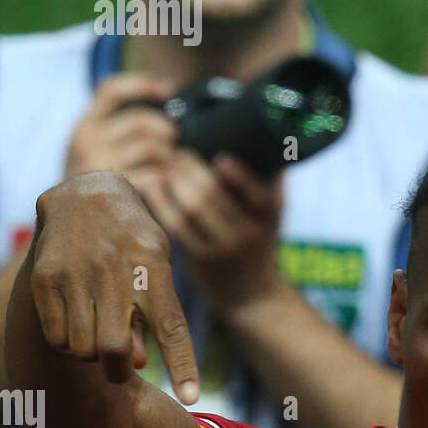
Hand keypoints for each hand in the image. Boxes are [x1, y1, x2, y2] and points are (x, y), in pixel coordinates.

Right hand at [29, 171, 198, 403]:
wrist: (87, 195)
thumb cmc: (132, 241)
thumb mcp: (154, 268)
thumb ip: (150, 315)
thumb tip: (133, 364)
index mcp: (153, 268)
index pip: (172, 327)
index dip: (182, 366)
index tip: (192, 398)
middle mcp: (115, 271)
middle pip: (114, 350)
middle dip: (117, 371)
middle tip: (119, 367)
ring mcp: (77, 274)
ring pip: (82, 349)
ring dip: (91, 355)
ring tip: (97, 332)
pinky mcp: (46, 278)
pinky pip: (56, 338)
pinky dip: (67, 344)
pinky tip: (75, 323)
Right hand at [63, 73, 176, 179]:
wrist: (68, 219)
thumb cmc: (91, 180)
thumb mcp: (92, 146)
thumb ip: (116, 125)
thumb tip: (163, 94)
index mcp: (84, 124)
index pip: (111, 90)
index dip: (142, 83)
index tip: (168, 89)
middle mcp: (87, 140)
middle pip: (142, 120)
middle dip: (167, 130)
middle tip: (171, 143)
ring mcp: (98, 164)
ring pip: (152, 147)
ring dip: (168, 155)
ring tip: (166, 164)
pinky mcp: (113, 189)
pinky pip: (155, 175)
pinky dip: (165, 177)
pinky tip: (163, 182)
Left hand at [129, 152, 282, 312]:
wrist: (250, 288)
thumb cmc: (259, 236)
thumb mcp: (273, 210)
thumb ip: (271, 178)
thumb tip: (270, 139)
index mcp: (269, 212)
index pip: (254, 191)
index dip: (235, 174)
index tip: (219, 157)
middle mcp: (248, 231)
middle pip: (212, 194)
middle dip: (191, 168)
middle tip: (179, 153)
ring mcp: (223, 246)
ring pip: (191, 208)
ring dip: (174, 181)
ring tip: (167, 166)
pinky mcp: (200, 257)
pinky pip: (175, 225)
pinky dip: (161, 201)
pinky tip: (153, 185)